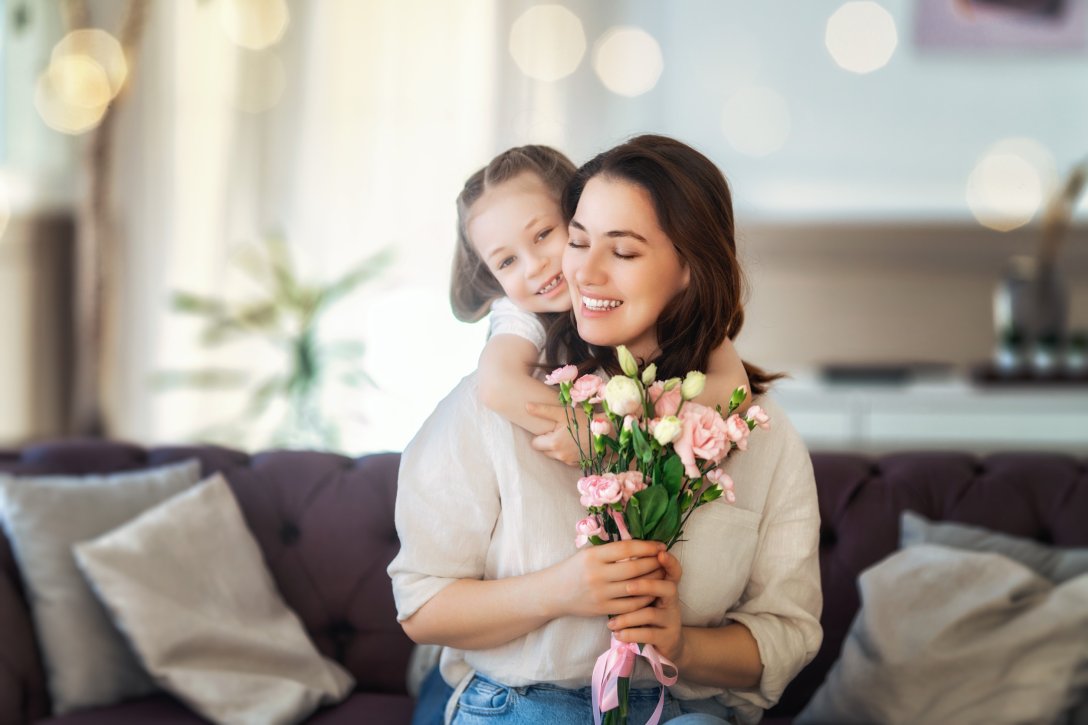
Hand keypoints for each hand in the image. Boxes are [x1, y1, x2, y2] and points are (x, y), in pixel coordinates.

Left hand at [526, 401, 587, 466]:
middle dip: (547, 442)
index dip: (540, 435)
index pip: (535, 444)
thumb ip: (543, 411)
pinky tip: (575, 442)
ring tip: (567, 435)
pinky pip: (566, 459)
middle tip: (557, 430)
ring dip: (558, 447)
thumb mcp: (563, 413)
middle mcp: (560, 455)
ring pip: (555, 455)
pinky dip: (568, 452)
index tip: (548, 428)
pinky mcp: (578, 463)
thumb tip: (526, 406)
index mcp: (554, 444)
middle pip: (544, 451)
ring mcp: (570, 461)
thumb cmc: (585, 420)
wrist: (608, 433)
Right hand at [549, 540, 665, 618]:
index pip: (627, 548)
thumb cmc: (573, 569)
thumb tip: (641, 545)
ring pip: (635, 588)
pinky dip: (644, 599)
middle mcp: (597, 574)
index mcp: (593, 556)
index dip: (647, 546)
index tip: (661, 545)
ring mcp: (600, 594)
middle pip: (634, 568)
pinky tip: (652, 592)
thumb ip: (611, 551)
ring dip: (653, 581)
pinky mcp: (602, 609)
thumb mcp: (588, 553)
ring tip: (663, 575)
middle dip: (654, 563)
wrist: (553, 593)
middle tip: (666, 560)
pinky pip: (630, 605)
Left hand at [607, 551, 684, 664]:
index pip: (674, 570)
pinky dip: (630, 634)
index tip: (661, 553)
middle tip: (626, 587)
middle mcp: (672, 601)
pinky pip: (648, 634)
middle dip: (645, 585)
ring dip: (628, 617)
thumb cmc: (648, 610)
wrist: (665, 641)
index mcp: (667, 585)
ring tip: (611, 622)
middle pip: (666, 588)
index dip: (670, 561)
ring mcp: (671, 619)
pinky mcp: (667, 637)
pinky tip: (617, 634)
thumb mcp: (647, 593)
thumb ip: (637, 576)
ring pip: (650, 613)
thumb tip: (619, 553)